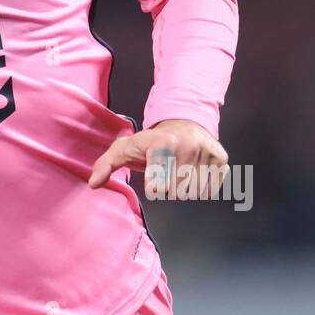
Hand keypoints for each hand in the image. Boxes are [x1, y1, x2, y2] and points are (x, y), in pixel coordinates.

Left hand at [88, 118, 228, 198]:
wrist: (184, 123)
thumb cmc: (150, 142)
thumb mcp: (125, 148)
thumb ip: (106, 164)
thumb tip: (94, 183)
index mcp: (163, 143)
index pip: (158, 185)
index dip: (155, 184)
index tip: (155, 177)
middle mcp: (188, 144)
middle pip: (176, 191)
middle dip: (169, 186)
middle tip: (167, 170)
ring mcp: (206, 151)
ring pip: (194, 192)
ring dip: (185, 187)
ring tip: (179, 168)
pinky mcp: (221, 158)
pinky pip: (210, 188)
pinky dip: (201, 185)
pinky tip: (194, 169)